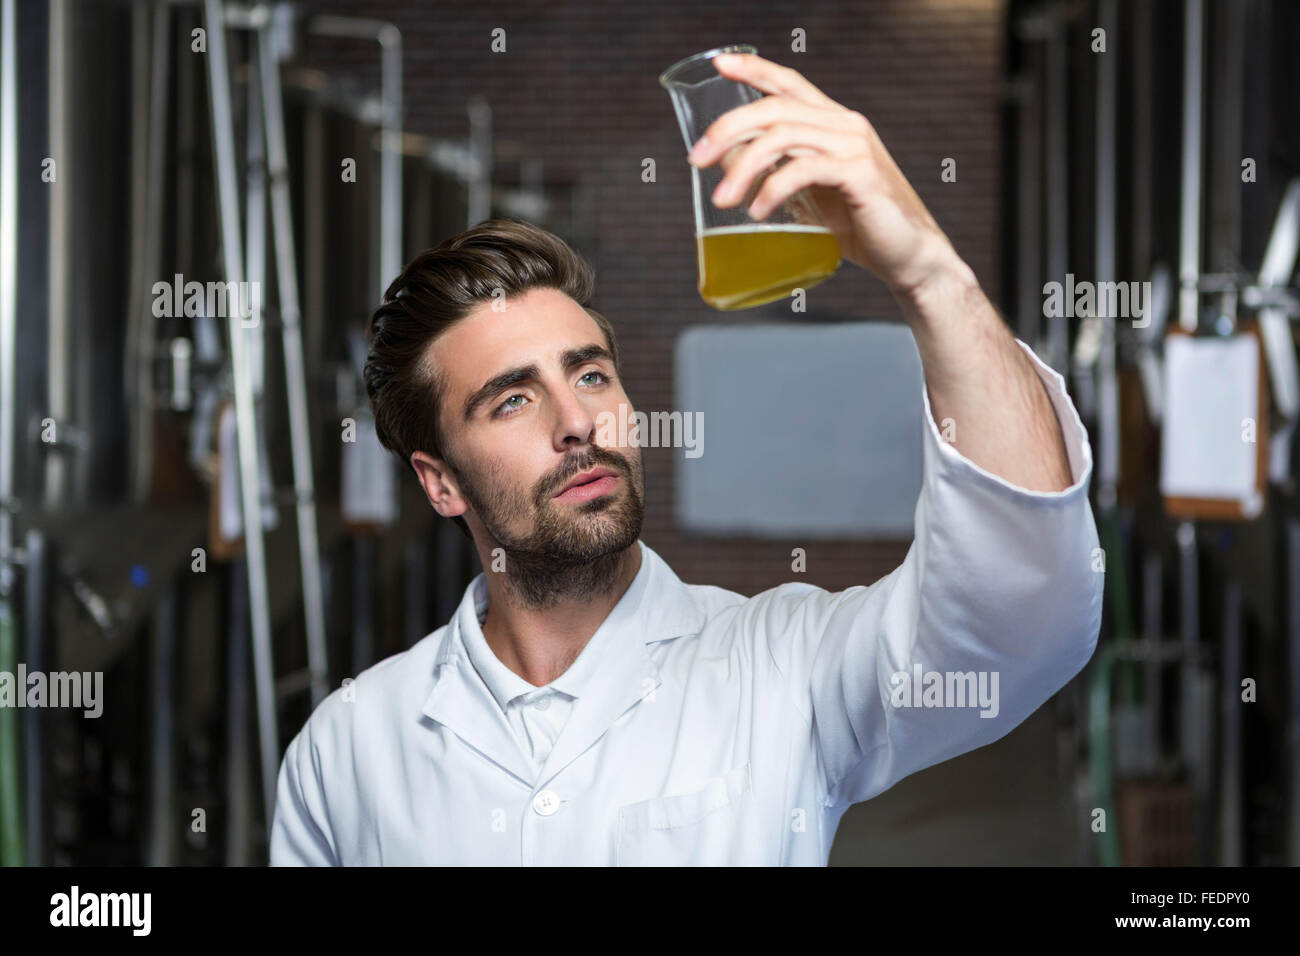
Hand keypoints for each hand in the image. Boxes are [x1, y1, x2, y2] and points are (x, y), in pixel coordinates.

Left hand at [686, 52, 962, 298]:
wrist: (907, 256)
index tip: (719, 64)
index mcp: (833, 123)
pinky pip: (804, 169)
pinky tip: (757, 212)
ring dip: (743, 167)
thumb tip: (730, 163)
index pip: (790, 83)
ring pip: (783, 136)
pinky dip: (773, 189)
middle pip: (775, 107)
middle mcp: (845, 125)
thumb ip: (779, 172)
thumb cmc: (860, 226)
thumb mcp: (811, 193)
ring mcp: (854, 147)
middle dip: (728, 128)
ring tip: (722, 200)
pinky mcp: (860, 175)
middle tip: (697, 159)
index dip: (754, 69)